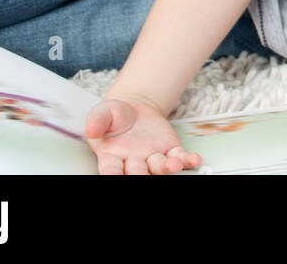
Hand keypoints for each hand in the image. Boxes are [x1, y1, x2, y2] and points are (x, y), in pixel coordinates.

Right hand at [84, 93, 201, 175]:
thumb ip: (97, 121)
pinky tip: (195, 159)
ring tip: (173, 165)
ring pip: (159, 167)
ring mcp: (152, 157)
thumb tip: (91, 129)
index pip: (111, 171)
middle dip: (141, 176)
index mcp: (111, 157)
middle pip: (138, 173)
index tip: (115, 177)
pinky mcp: (169, 148)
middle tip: (144, 176)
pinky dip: (187, 159)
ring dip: (167, 168)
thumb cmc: (113, 116)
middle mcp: (133, 162)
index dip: (113, 176)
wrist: (133, 109)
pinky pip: (179, 156)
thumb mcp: (102, 113)